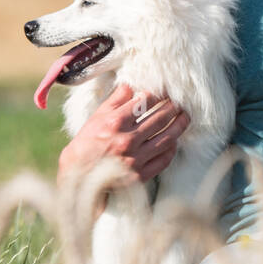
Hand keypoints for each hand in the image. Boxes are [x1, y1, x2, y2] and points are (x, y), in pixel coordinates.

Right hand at [58, 83, 189, 185]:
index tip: (163, 92)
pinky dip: (172, 149)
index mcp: (115, 123)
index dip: (157, 95)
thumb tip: (131, 86)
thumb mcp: (96, 118)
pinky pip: (163, 160)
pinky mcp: (140, 176)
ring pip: (167, 138)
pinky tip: (174, 141)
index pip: (145, 102)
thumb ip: (115, 101)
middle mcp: (127, 140)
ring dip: (179, 126)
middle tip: (179, 102)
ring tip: (185, 118)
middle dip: (173, 107)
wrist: (78, 177)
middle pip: (160, 118)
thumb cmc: (85, 146)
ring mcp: (135, 159)